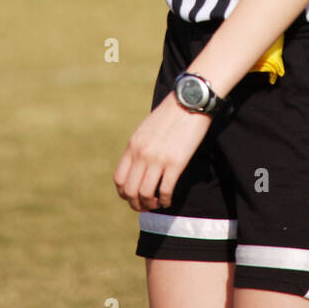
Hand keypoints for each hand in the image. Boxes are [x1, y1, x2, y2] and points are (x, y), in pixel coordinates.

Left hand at [114, 93, 213, 211]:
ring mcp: (158, 159)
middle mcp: (142, 154)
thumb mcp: (147, 129)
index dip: (123, 193)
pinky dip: (166, 200)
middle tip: (144, 206)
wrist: (189, 101)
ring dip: (150, 204)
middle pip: (130, 190)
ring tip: (157, 204)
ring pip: (146, 194)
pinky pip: (165, 190)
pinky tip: (168, 200)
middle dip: (136, 203)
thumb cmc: (170, 114)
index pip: (119, 179)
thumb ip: (140, 147)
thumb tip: (138, 166)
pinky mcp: (176, 162)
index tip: (132, 197)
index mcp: (133, 145)